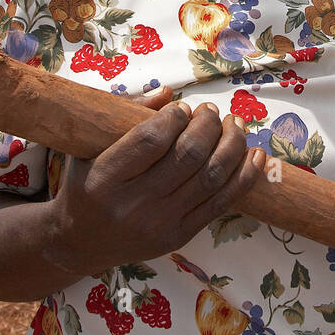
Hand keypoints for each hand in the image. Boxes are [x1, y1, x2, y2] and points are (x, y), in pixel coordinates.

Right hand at [47, 84, 265, 275]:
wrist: (79, 242)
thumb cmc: (84, 184)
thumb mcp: (87, 147)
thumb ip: (125, 116)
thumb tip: (168, 92)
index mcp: (105, 178)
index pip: (151, 140)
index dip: (175, 117)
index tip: (182, 107)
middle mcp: (133, 204)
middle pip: (187, 156)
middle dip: (208, 125)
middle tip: (210, 111)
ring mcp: (159, 224)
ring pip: (210, 177)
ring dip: (231, 144)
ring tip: (233, 124)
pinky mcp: (179, 237)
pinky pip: (221, 203)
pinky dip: (244, 176)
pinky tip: (255, 154)